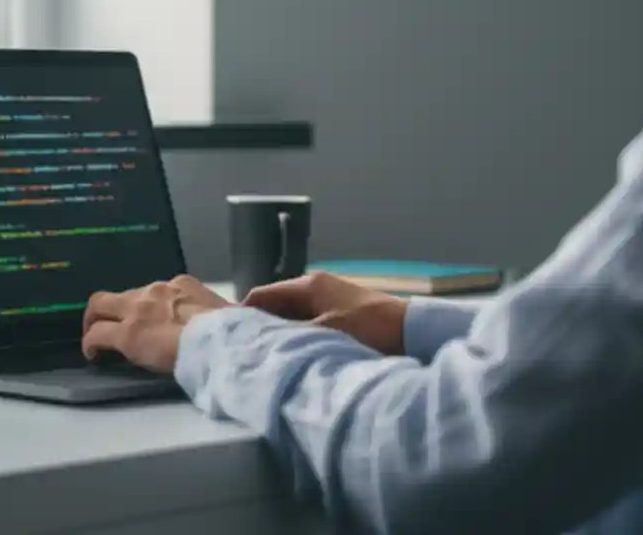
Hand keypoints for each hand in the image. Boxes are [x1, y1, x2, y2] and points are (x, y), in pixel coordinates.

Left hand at [82, 275, 231, 372]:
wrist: (223, 340)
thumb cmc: (232, 332)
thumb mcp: (225, 314)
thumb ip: (215, 316)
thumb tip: (226, 328)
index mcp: (182, 285)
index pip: (155, 292)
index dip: (147, 307)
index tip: (149, 322)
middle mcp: (157, 290)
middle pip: (123, 294)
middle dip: (113, 309)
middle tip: (109, 326)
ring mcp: (139, 310)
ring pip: (100, 305)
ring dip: (95, 322)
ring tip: (95, 340)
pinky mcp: (127, 333)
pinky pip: (97, 334)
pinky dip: (91, 343)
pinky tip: (94, 356)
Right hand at [243, 272, 408, 354]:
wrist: (412, 331)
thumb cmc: (369, 327)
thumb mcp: (324, 332)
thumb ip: (291, 336)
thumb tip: (260, 344)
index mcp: (308, 284)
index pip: (260, 295)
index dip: (243, 316)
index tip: (230, 339)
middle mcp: (315, 286)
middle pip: (274, 306)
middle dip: (261, 327)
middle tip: (248, 353)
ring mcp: (329, 299)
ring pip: (291, 317)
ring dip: (281, 335)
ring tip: (269, 358)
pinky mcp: (340, 314)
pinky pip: (308, 324)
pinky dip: (299, 337)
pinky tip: (296, 356)